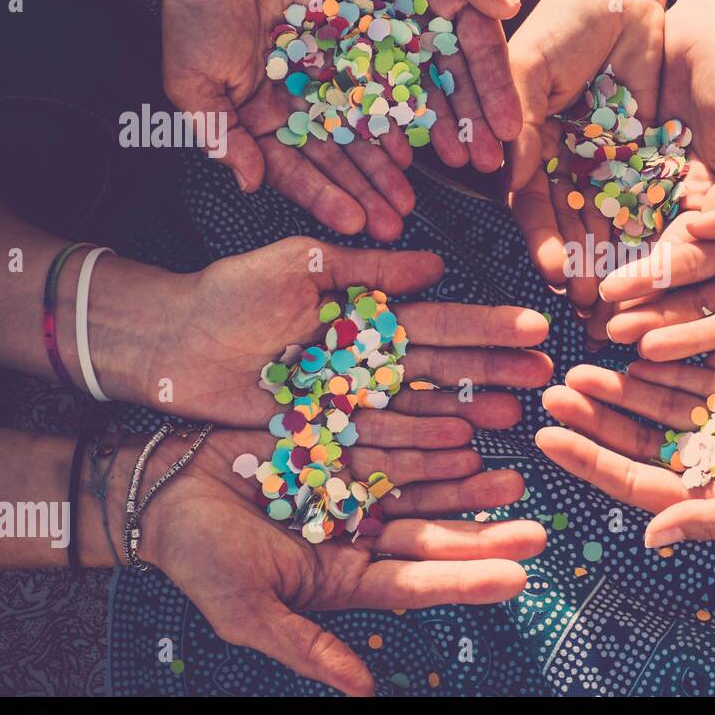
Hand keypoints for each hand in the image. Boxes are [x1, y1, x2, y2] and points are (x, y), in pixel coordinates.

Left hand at [109, 237, 552, 426]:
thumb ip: (370, 270)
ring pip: (420, 408)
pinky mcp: (325, 434)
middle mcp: (367, 360)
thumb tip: (437, 264)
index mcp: (367, 315)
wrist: (171, 340)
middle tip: (543, 376)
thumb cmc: (231, 293)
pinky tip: (459, 450)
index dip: (487, 325)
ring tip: (512, 417)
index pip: (440, 320)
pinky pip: (379, 445)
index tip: (533, 327)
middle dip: (493, 371)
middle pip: (442, 367)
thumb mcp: (302, 265)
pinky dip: (418, 449)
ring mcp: (350, 400)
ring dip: (467, 412)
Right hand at [129, 0, 418, 239]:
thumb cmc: (194, 14)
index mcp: (255, 123)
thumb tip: (249, 183)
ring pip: (359, 133)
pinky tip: (411, 147)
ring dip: (383, 168)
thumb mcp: (193, 81)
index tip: (353, 223)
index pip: (294, 171)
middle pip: (335, 161)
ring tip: (409, 199)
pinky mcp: (345, 51)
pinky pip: (374, 90)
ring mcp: (322, 82)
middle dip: (364, 194)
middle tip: (395, 225)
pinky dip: (391, 118)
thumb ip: (222, 133)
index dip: (324, 198)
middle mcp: (293, 110)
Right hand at [139, 426, 545, 694]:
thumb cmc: (196, 556)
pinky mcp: (341, 438)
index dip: (466, 578)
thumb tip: (362, 690)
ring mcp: (354, 482)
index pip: (418, 580)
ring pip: (424, 483)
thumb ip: (305, 647)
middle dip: (485, 532)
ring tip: (516, 478)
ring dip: (469, 483)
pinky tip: (468, 427)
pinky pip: (394, 434)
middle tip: (537, 530)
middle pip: (434, 532)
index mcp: (345, 574)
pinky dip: (429, 431)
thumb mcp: (244, 611)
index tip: (517, 579)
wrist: (158, 487)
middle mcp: (360, 529)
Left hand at [264, 0, 520, 174]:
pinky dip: (383, 115)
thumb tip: (509, 8)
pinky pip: (369, 84)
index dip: (497, 91)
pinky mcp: (349, 40)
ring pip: (416, 91)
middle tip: (487, 163)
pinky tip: (396, 146)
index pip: (482, 52)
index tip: (511, 127)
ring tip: (450, 165)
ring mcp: (387, 34)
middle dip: (472, 123)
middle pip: (454, 81)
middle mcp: (425, 19)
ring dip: (435, 129)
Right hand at [506, 0, 666, 341]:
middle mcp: (566, 160)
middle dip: (579, 258)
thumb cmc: (566, 20)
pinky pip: (646, 193)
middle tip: (590, 295)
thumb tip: (504, 177)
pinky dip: (649, 223)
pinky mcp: (645, 150)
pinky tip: (657, 252)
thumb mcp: (529, 67)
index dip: (542, 236)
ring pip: (609, 215)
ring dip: (613, 252)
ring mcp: (606, 158)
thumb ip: (518, 121)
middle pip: (570, 220)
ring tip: (623, 286)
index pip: (532, 201)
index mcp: (529, 143)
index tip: (552, 267)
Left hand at [537, 361, 714, 543]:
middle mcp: (714, 465)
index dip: (590, 460)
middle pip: (640, 440)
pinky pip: (699, 380)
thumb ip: (708, 516)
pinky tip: (635, 352)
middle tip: (553, 392)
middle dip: (597, 419)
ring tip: (582, 368)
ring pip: (663, 406)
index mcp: (712, 500)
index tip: (548, 438)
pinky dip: (668, 367)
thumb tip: (648, 535)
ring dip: (624, 389)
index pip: (635, 481)